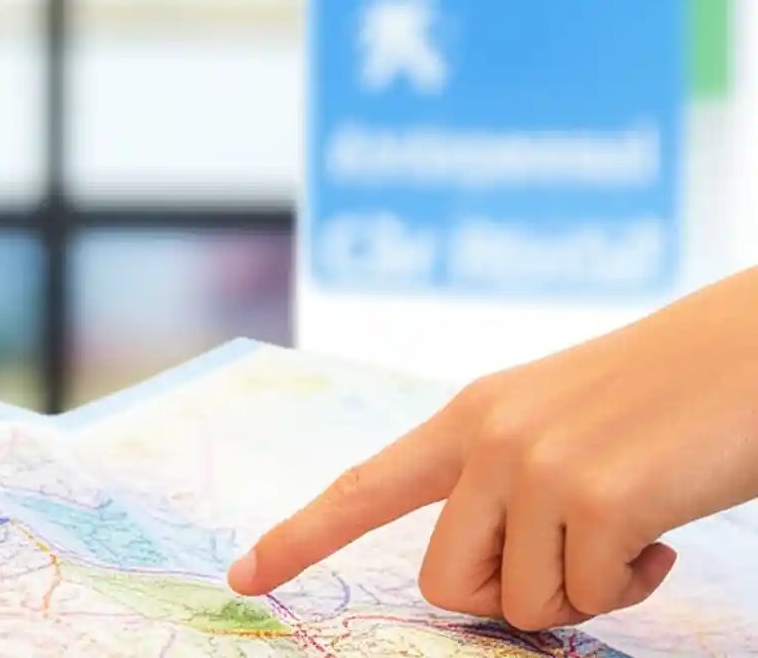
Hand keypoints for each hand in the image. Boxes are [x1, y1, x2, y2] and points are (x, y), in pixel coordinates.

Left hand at [228, 267, 757, 630]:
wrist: (751, 348)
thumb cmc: (658, 396)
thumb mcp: (553, 424)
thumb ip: (498, 486)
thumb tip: (482, 582)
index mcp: (469, 418)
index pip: (363, 487)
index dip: (300, 536)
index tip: (245, 574)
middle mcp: (488, 439)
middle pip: (441, 582)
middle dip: (500, 598)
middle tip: (569, 562)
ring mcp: (538, 468)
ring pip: (518, 604)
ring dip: (579, 590)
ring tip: (627, 529)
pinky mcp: (598, 500)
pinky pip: (589, 600)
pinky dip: (631, 586)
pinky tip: (661, 532)